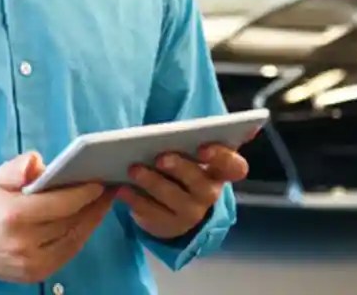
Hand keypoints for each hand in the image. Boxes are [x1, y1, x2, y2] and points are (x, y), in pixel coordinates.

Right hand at [0, 152, 116, 283]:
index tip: (100, 183)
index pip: (60, 204)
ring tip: (103, 204)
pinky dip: (80, 236)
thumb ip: (18, 167)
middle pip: (70, 222)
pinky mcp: (36, 275)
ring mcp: (31, 263)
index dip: (84, 194)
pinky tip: (87, 222)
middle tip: (109, 190)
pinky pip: (67, 253)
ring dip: (91, 221)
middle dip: (93, 206)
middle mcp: (24, 242)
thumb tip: (40, 162)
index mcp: (13, 215)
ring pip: (73, 239)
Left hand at [119, 143, 249, 240]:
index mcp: (219, 170)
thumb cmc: (180, 169)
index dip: (221, 157)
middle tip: (160, 157)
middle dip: (180, 168)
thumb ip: (186, 140)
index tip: (202, 147)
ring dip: (152, 182)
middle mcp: (209, 193)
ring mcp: (191, 213)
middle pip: (200, 183)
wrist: (172, 208)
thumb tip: (165, 129)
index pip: (234, 167)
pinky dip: (136, 200)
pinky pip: (153, 214)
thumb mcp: (186, 154)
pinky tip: (122, 189)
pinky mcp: (169, 226)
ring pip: (174, 198)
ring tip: (133, 169)